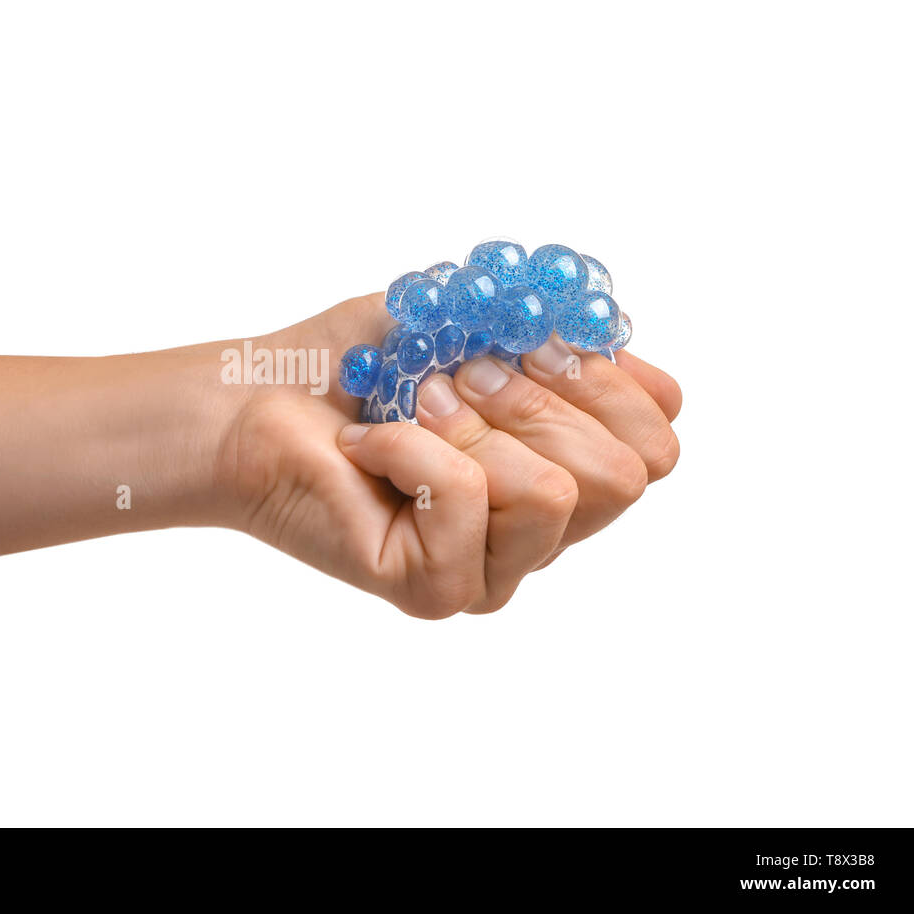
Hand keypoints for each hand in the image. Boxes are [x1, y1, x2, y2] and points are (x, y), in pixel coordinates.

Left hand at [222, 293, 681, 617]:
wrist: (253, 400)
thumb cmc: (352, 364)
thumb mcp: (468, 324)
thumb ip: (559, 343)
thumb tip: (638, 363)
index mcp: (564, 467)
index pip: (660, 443)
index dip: (609, 381)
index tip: (528, 344)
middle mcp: (540, 531)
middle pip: (626, 473)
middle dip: (537, 398)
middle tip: (452, 376)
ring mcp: (491, 570)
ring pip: (556, 493)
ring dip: (471, 423)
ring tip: (408, 409)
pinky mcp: (436, 589)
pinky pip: (469, 501)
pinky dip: (410, 446)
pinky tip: (367, 447)